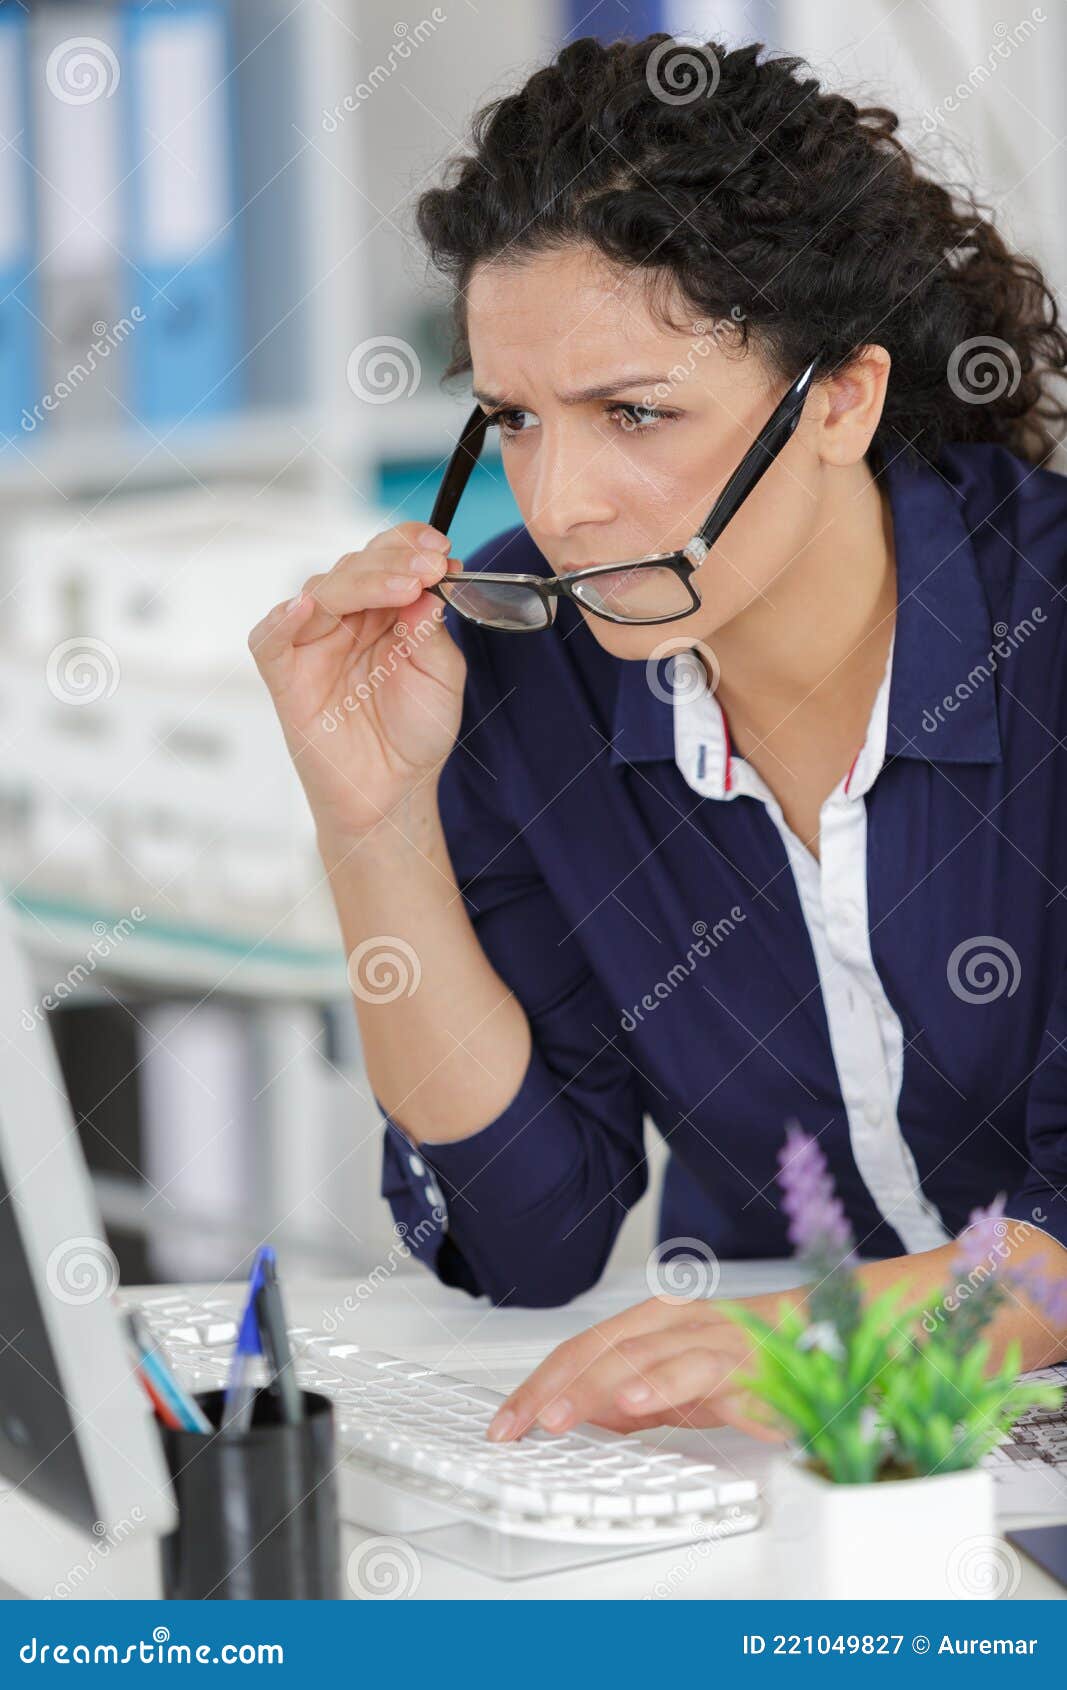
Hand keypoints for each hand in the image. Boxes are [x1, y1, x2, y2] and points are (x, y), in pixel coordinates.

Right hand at [248, 522, 466, 842]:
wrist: (392, 792)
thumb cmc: (416, 733)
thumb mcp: (441, 675)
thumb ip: (432, 630)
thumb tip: (429, 585)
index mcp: (385, 609)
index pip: (389, 558)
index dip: (410, 545)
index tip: (440, 550)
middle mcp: (347, 618)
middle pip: (355, 565)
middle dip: (393, 561)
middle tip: (427, 568)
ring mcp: (312, 643)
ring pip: (321, 590)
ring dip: (361, 581)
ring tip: (401, 586)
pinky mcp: (284, 674)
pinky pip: (271, 637)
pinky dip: (285, 618)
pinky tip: (309, 606)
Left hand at [486, 1292, 792, 1443]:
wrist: (824, 1338)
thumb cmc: (751, 1360)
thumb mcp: (678, 1385)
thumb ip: (635, 1398)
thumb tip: (587, 1417)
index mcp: (650, 1324)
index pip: (579, 1350)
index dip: (538, 1385)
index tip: (506, 1422)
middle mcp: (671, 1321)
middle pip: (595, 1350)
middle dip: (548, 1389)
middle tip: (514, 1425)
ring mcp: (702, 1335)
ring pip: (634, 1356)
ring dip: (589, 1389)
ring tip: (555, 1418)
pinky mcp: (736, 1358)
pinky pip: (692, 1369)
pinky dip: (659, 1385)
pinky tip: (631, 1404)